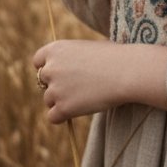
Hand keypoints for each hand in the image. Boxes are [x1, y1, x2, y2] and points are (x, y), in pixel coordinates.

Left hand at [33, 39, 166, 122]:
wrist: (127, 71)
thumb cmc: (115, 57)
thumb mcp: (88, 49)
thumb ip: (71, 58)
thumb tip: (65, 72)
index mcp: (56, 49)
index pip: (38, 61)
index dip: (48, 68)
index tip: (59, 75)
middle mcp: (51, 68)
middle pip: (43, 82)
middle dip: (57, 86)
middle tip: (78, 88)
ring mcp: (55, 89)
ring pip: (49, 101)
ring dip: (63, 101)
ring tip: (86, 97)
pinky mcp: (62, 107)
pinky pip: (53, 117)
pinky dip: (64, 116)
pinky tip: (80, 110)